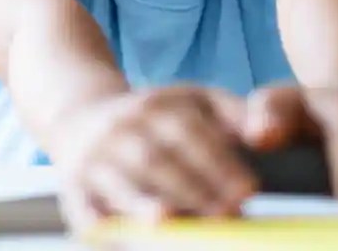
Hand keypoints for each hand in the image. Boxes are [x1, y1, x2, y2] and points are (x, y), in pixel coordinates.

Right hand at [51, 86, 257, 229]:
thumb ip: (235, 113)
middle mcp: (120, 129)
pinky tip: (116, 239)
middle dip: (191, 188)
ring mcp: (94, 158)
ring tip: (170, 221)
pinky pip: (81, 207)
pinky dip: (98, 224)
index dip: (218, 161)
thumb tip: (266, 136)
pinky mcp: (72, 186)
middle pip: (155, 159)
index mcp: (154, 107)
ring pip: (121, 181)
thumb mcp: (193, 101)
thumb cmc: (153, 117)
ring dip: (146, 205)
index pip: (188, 133)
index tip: (248, 190)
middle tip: (227, 214)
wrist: (78, 114)